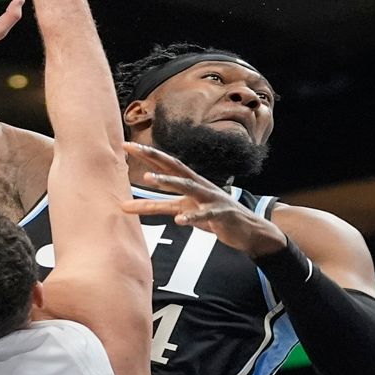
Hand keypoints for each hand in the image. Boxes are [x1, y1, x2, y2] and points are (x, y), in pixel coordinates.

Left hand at [121, 142, 288, 257]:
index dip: (146, 154)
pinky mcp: (221, 215)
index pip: (165, 164)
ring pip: (187, 186)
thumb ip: (157, 206)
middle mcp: (199, 185)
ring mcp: (211, 198)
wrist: (248, 230)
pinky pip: (205, 215)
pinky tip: (181, 220)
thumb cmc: (212, 217)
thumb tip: (126, 206)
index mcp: (189, 182)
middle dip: (153, 157)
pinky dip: (193, 217)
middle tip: (133, 148)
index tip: (126, 144)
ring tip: (149, 179)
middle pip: (174, 167)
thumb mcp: (182, 210)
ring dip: (168, 181)